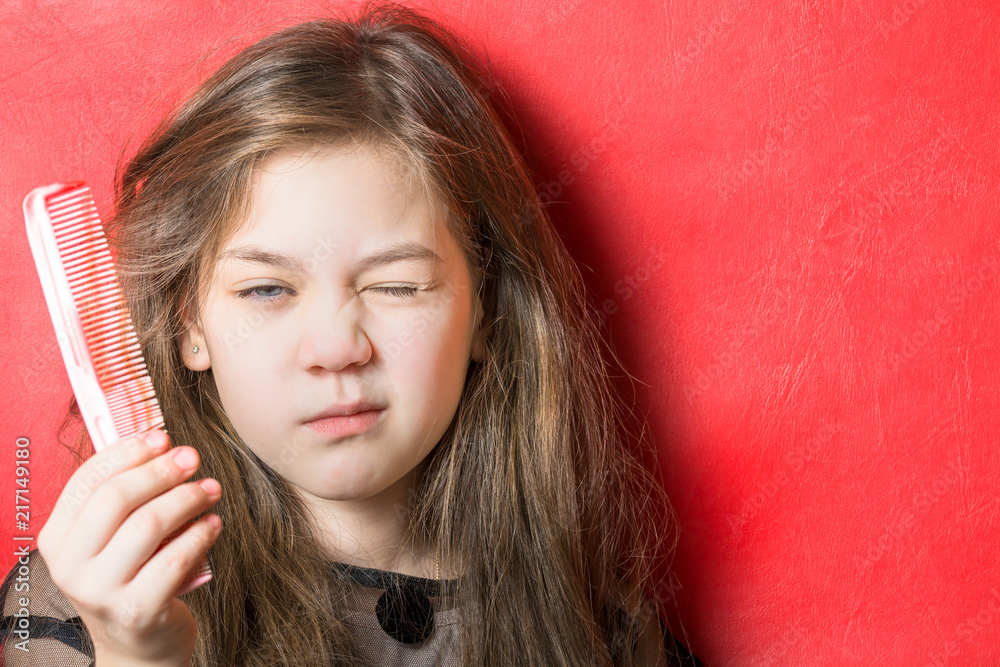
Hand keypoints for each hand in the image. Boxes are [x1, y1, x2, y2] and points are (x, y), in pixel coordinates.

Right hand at [37, 428, 221, 665]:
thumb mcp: (113, 538)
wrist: (138, 646)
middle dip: (162, 471)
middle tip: (192, 459)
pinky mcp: (138, 610)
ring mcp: (101, 591)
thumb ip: (126, 495)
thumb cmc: (131, 576)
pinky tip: (214, 524)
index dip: (129, 452)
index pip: (88, 479)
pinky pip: (175, 559)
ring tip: (210, 490)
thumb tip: (162, 442)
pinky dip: (200, 535)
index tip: (162, 437)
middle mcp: (71, 565)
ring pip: (148, 524)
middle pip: (117, 497)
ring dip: (187, 498)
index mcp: (58, 537)